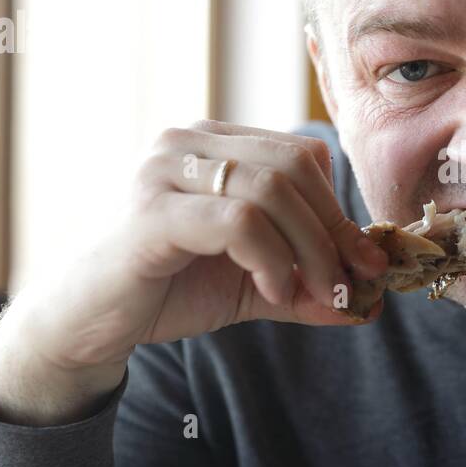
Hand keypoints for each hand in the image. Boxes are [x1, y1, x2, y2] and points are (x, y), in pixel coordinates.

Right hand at [0, 120, 388, 424]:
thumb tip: (375, 305)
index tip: (366, 265)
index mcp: (216, 143)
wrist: (90, 325)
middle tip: (353, 284)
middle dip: (335, 232)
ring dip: (310, 251)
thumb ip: (309, 286)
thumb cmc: (168, 290)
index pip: (303, 157)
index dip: (341, 210)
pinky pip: (237, 221)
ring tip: (316, 294)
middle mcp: (187, 141)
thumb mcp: (256, 285)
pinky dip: (271, 259)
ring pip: (272, 189)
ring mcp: (164, 169)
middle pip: (295, 167)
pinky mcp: (151, 212)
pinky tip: (272, 291)